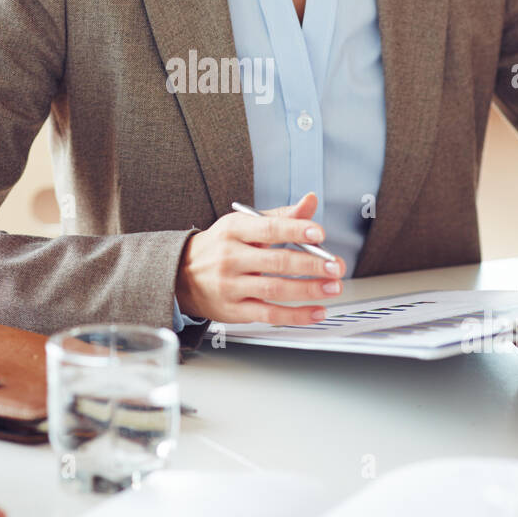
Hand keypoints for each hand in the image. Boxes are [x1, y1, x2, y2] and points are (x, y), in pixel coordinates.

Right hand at [175, 191, 345, 325]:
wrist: (182, 276)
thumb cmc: (221, 247)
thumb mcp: (244, 225)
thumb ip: (281, 217)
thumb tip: (310, 201)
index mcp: (234, 230)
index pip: (269, 229)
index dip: (296, 230)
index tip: (319, 234)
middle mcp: (231, 258)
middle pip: (276, 262)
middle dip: (311, 265)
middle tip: (335, 266)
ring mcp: (231, 286)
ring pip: (274, 290)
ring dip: (308, 290)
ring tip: (333, 287)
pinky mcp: (234, 310)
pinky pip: (269, 314)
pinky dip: (296, 315)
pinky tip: (316, 311)